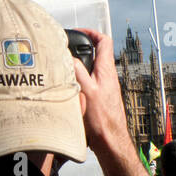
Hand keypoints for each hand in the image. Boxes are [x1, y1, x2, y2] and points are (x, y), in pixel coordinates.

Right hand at [70, 29, 151, 175]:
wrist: (111, 142)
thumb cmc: (102, 120)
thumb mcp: (87, 91)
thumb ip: (78, 71)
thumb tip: (70, 56)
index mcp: (106, 71)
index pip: (104, 42)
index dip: (91, 33)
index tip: (78, 32)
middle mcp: (107, 78)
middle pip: (97, 54)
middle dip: (82, 48)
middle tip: (67, 48)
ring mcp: (105, 89)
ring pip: (92, 69)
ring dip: (79, 65)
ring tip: (64, 66)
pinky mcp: (100, 100)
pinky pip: (89, 83)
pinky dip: (79, 80)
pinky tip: (69, 88)